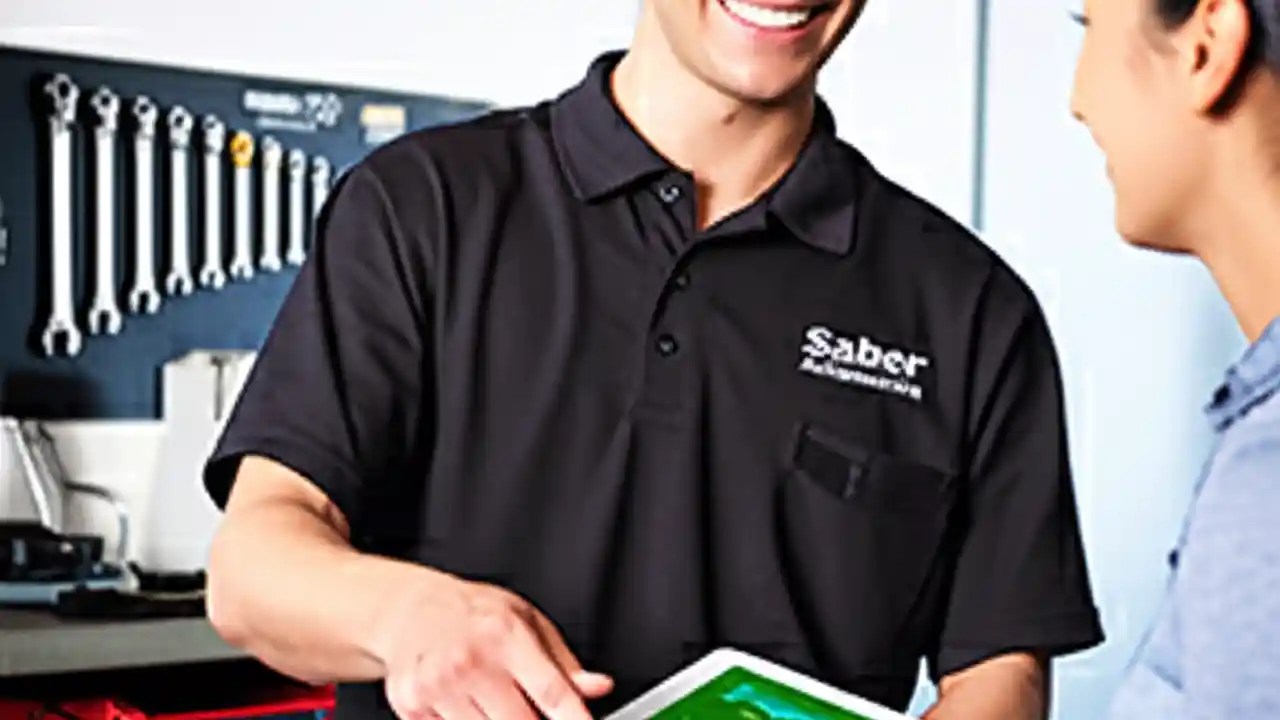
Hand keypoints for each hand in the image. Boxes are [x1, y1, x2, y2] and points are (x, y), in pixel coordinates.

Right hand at [375, 576, 612, 719]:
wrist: (408, 609)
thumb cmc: (473, 613)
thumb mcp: (525, 620)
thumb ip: (563, 662)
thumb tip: (598, 687)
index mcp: (504, 634)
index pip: (551, 692)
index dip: (573, 719)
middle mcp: (470, 660)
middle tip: (525, 702)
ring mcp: (437, 686)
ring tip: (491, 695)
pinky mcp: (412, 706)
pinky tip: (461, 700)